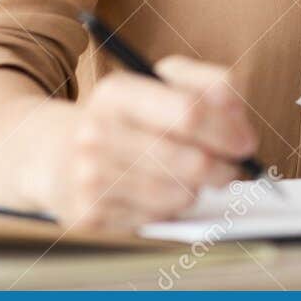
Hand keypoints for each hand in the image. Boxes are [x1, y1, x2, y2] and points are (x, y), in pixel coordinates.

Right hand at [34, 56, 259, 231]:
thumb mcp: (164, 80)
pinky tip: (158, 190)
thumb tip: (242, 126)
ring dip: (196, 188)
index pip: (189, 113)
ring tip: (186, 174)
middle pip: (191, 163)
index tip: (246, 143)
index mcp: (117, 92)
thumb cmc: (127, 115)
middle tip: (231, 167)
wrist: (55, 152)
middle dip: (224, 168)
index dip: (228, 131)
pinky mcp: (88, 216)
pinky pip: (157, 219)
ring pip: (180, 195)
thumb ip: (214, 85)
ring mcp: (89, 178)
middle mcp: (96, 133)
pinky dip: (169, 207)